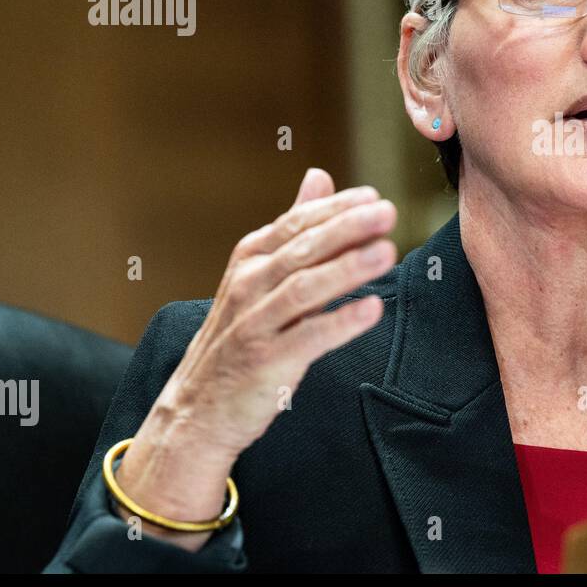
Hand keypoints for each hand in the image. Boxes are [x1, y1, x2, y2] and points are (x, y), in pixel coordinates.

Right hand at [114, 168, 395, 545]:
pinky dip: (340, 322)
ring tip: (387, 252)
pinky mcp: (266, 364)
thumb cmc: (242, 336)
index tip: (373, 197)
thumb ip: (295, 227)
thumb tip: (320, 177)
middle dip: (347, 228)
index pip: (297, 224)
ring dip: (347, 268)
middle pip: (303, 250)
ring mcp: (254, 325)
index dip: (336, 209)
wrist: (199, 409)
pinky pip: (308, 338)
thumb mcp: (261, 274)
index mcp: (250, 260)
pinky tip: (372, 309)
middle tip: (386, 212)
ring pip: (304, 288)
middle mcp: (248, 286)